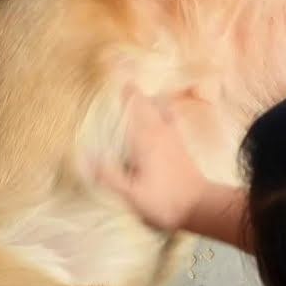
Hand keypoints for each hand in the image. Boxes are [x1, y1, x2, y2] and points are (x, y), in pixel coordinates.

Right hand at [89, 85, 209, 231]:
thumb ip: (108, 174)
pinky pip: (170, 121)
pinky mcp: (182, 147)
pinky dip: (163, 113)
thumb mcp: (131, 194)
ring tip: (143, 98)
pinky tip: (161, 119)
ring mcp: (174, 138)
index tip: (119, 79)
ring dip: (152, 102)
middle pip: (148, 106)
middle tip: (126, 85)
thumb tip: (85, 155)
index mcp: (145, 140)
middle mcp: (160, 133)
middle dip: (136, 95)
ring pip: (162, 111)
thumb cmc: (164, 200)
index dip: (127, 94)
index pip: (134, 109)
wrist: (200, 206)